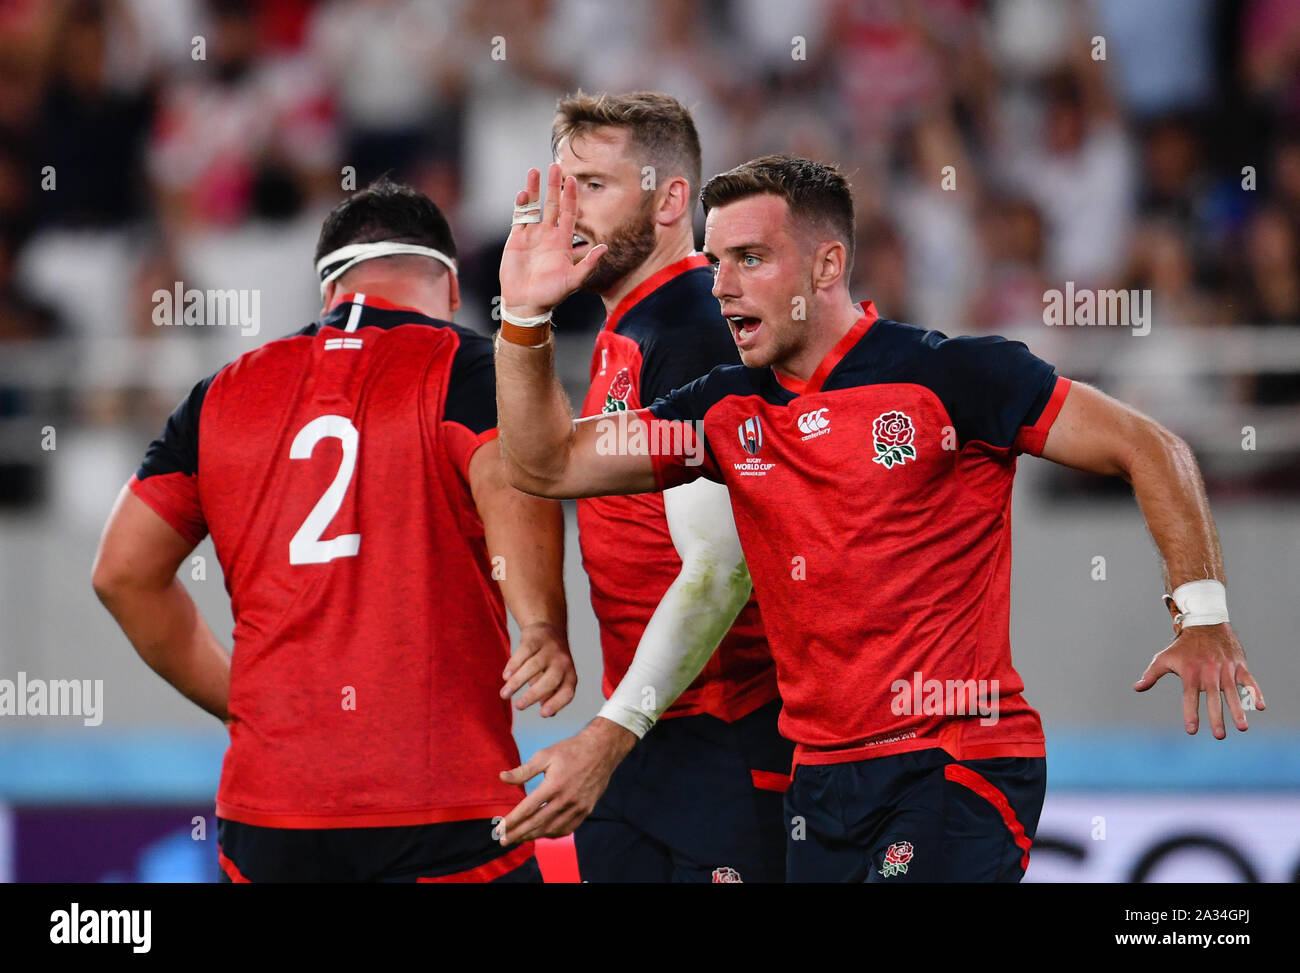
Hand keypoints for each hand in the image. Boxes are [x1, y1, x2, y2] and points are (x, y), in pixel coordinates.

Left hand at [495, 718, 637, 844]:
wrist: (601, 751)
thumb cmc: (571, 750)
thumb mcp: (545, 755)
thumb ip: (523, 770)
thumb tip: (502, 777)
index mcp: (554, 785)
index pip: (528, 808)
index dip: (512, 820)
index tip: (499, 828)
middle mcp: (566, 800)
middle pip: (537, 823)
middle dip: (518, 833)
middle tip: (503, 840)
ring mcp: (577, 807)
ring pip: (552, 829)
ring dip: (534, 836)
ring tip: (519, 838)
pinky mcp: (586, 810)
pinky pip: (567, 828)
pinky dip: (553, 834)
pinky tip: (542, 834)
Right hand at [499, 164, 606, 316]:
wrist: (526, 303)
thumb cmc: (551, 295)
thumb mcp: (574, 280)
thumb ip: (589, 264)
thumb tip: (605, 248)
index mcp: (563, 242)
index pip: (569, 213)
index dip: (571, 196)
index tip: (572, 179)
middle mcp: (548, 235)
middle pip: (552, 204)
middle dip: (554, 185)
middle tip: (556, 165)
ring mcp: (532, 235)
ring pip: (534, 206)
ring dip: (534, 189)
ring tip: (534, 171)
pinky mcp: (516, 239)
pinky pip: (519, 218)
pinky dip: (520, 205)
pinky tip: (522, 193)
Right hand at [501, 621, 575, 716]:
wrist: (549, 628)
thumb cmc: (550, 662)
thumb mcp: (554, 679)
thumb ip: (551, 695)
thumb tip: (550, 713)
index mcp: (569, 675)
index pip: (567, 692)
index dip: (556, 703)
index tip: (542, 714)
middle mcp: (563, 662)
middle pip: (550, 680)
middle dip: (533, 694)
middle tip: (518, 707)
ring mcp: (550, 649)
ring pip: (533, 666)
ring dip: (517, 682)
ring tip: (504, 695)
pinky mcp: (536, 638)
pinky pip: (524, 652)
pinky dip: (514, 665)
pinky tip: (505, 676)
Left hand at [1134, 622, 1265, 738]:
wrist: (1205, 624)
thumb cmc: (1182, 646)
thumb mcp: (1164, 658)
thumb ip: (1151, 674)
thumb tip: (1136, 688)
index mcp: (1190, 673)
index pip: (1189, 697)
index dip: (1190, 713)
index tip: (1191, 730)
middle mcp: (1209, 672)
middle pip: (1213, 699)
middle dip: (1216, 718)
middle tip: (1219, 736)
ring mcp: (1226, 669)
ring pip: (1233, 693)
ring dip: (1238, 710)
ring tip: (1242, 728)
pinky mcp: (1239, 666)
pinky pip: (1249, 681)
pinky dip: (1255, 693)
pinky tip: (1260, 707)